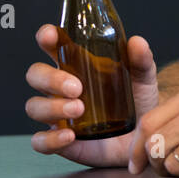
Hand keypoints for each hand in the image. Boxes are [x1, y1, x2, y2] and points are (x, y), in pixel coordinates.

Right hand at [24, 23, 158, 167]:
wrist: (144, 139)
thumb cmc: (136, 103)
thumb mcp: (142, 79)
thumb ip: (141, 60)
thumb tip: (136, 42)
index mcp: (75, 65)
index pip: (51, 45)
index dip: (45, 37)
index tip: (51, 36)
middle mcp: (60, 88)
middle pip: (35, 74)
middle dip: (50, 78)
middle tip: (77, 87)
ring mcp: (58, 115)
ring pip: (34, 106)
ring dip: (52, 107)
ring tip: (79, 109)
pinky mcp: (60, 141)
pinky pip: (41, 141)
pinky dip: (50, 139)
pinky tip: (70, 136)